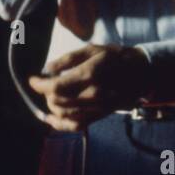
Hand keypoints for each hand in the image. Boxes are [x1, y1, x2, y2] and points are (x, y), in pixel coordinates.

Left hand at [27, 44, 151, 131]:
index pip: (56, 86)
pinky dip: (61, 124)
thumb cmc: (116, 56)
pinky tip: (52, 118)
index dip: (40, 85)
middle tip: (46, 84)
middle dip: (46, 93)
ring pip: (64, 114)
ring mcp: (97, 107)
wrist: (141, 72)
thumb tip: (47, 69)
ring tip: (51, 96)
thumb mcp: (93, 49)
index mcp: (90, 74)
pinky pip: (76, 125)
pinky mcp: (100, 115)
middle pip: (58, 101)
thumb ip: (68, 59)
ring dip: (52, 106)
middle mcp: (92, 94)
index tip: (33, 79)